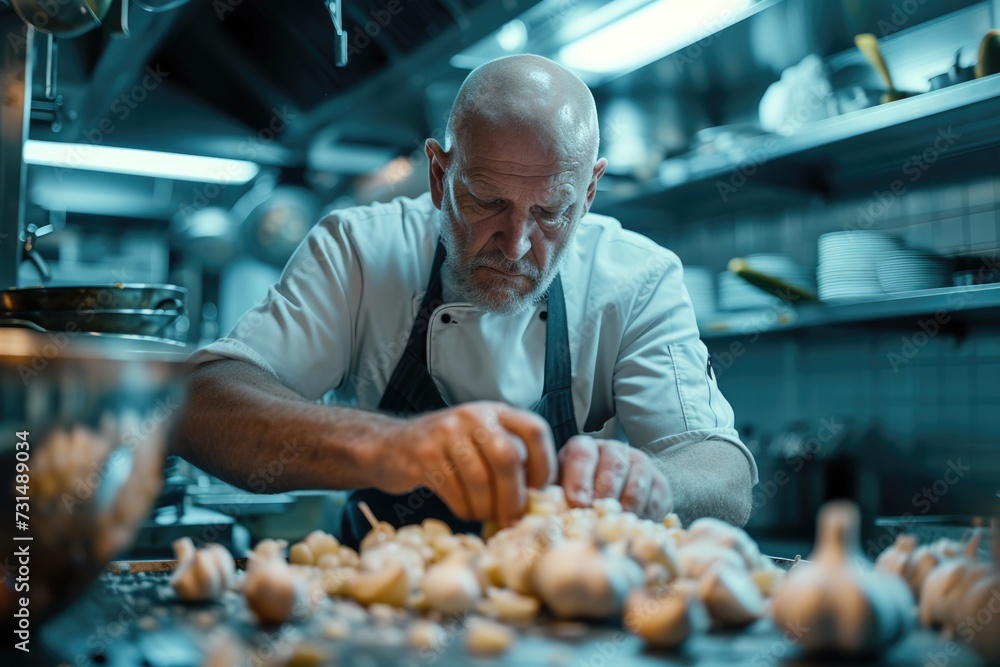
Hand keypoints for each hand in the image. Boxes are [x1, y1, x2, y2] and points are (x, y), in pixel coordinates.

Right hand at [379, 401, 556, 527]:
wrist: (392, 446)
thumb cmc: (448, 451)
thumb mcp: (481, 441)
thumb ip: (509, 458)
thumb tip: (541, 498)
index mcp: (495, 412)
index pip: (534, 430)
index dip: (544, 464)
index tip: (539, 491)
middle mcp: (473, 416)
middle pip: (508, 458)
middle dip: (514, 497)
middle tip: (513, 520)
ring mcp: (446, 432)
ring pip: (480, 481)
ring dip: (486, 509)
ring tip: (485, 516)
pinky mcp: (424, 455)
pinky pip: (455, 492)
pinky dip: (465, 510)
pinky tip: (465, 510)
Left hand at [557, 435, 672, 519]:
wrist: (610, 507)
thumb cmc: (576, 502)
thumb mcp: (560, 496)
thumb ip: (555, 499)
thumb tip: (556, 511)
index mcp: (583, 448)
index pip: (583, 453)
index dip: (580, 479)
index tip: (577, 503)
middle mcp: (612, 450)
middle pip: (614, 466)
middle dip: (605, 495)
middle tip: (598, 516)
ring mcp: (638, 463)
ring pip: (636, 483)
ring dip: (625, 508)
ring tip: (615, 525)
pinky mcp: (658, 481)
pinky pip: (656, 497)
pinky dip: (645, 515)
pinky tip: (632, 525)